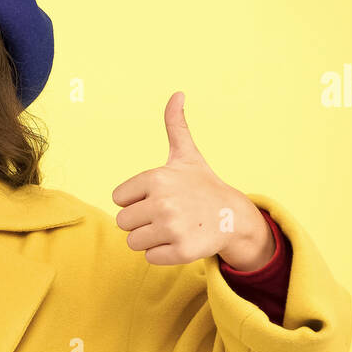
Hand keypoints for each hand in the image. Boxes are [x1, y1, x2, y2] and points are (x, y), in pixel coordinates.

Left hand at [111, 92, 272, 269]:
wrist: (233, 216)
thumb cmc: (202, 185)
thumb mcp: (186, 155)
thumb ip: (175, 125)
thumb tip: (177, 93)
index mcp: (156, 178)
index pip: (119, 199)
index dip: (135, 200)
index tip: (158, 197)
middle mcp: (163, 202)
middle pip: (123, 222)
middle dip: (141, 221)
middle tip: (166, 215)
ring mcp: (172, 228)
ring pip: (133, 242)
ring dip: (150, 238)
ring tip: (172, 228)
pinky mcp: (180, 251)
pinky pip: (150, 257)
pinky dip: (163, 253)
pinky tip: (181, 241)